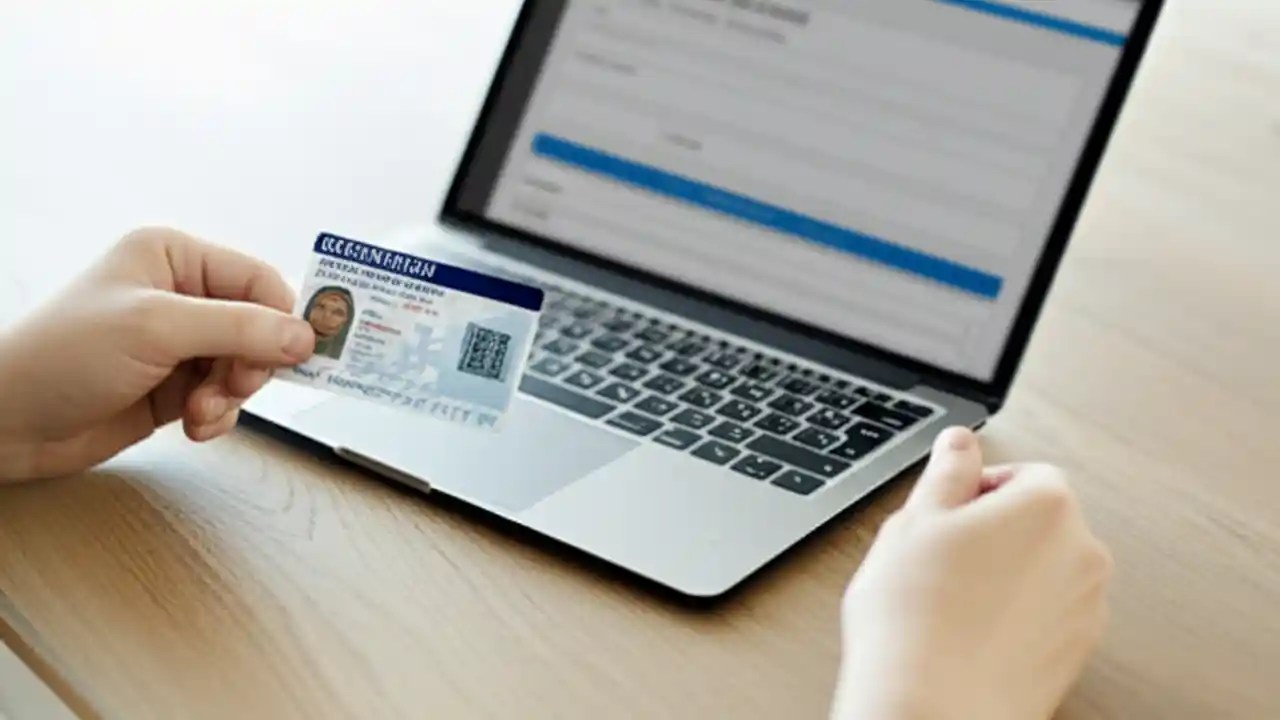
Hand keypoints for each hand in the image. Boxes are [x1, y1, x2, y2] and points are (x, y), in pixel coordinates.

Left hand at [0, 227, 314, 480]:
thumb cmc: (64, 357)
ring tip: (201, 412)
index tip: (298, 356)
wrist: (8, 423)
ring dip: (232, 395)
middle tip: (232, 386)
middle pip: (259, 328)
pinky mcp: (175, 387)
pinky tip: (194, 427)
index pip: (258, 280)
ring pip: (246, 367)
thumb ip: (238, 328)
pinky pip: (226, 398)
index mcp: (174, 257)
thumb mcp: (157, 329)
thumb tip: (305, 337)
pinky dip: (219, 416)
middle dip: (250, 364)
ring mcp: (178, 343)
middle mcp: (181, 295)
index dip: (283, 318)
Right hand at [831, 428, 1112, 719]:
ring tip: (949, 596)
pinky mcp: (1075, 653)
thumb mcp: (915, 520)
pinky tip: (967, 629)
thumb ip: (947, 471)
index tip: (945, 509)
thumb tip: (960, 443)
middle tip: (939, 553)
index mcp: (1048, 505)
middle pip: (1039, 521)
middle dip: (993, 529)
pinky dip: (1014, 614)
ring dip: (1004, 573)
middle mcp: (1081, 553)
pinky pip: (1045, 614)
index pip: (1024, 474)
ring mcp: (1085, 608)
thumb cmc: (917, 618)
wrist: (932, 708)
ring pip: (1041, 569)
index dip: (977, 488)